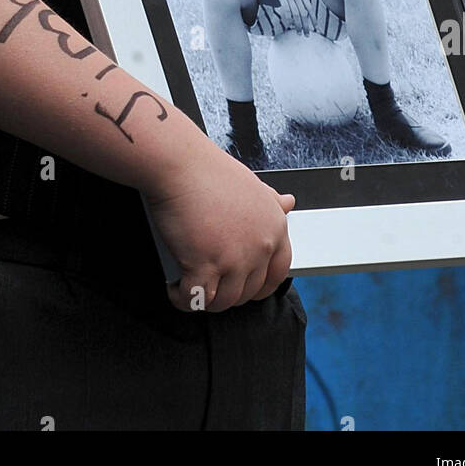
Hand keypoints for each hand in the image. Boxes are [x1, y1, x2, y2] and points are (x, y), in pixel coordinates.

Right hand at [144, 134, 295, 312]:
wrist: (180, 164)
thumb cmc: (209, 171)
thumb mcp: (252, 184)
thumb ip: (271, 201)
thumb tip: (289, 202)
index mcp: (274, 227)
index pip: (278, 273)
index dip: (260, 285)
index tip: (245, 286)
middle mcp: (260, 246)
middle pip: (248, 291)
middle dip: (229, 292)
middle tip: (211, 281)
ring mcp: (234, 259)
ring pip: (223, 301)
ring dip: (206, 299)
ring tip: (191, 286)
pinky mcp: (204, 265)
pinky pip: (196, 299)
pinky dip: (183, 299)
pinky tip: (175, 290)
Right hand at [261, 0, 314, 35]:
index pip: (309, 7)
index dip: (313, 18)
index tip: (316, 27)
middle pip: (305, 12)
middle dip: (307, 25)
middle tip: (308, 35)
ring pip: (297, 13)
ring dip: (298, 25)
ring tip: (299, 33)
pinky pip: (287, 9)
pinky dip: (289, 19)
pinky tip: (289, 25)